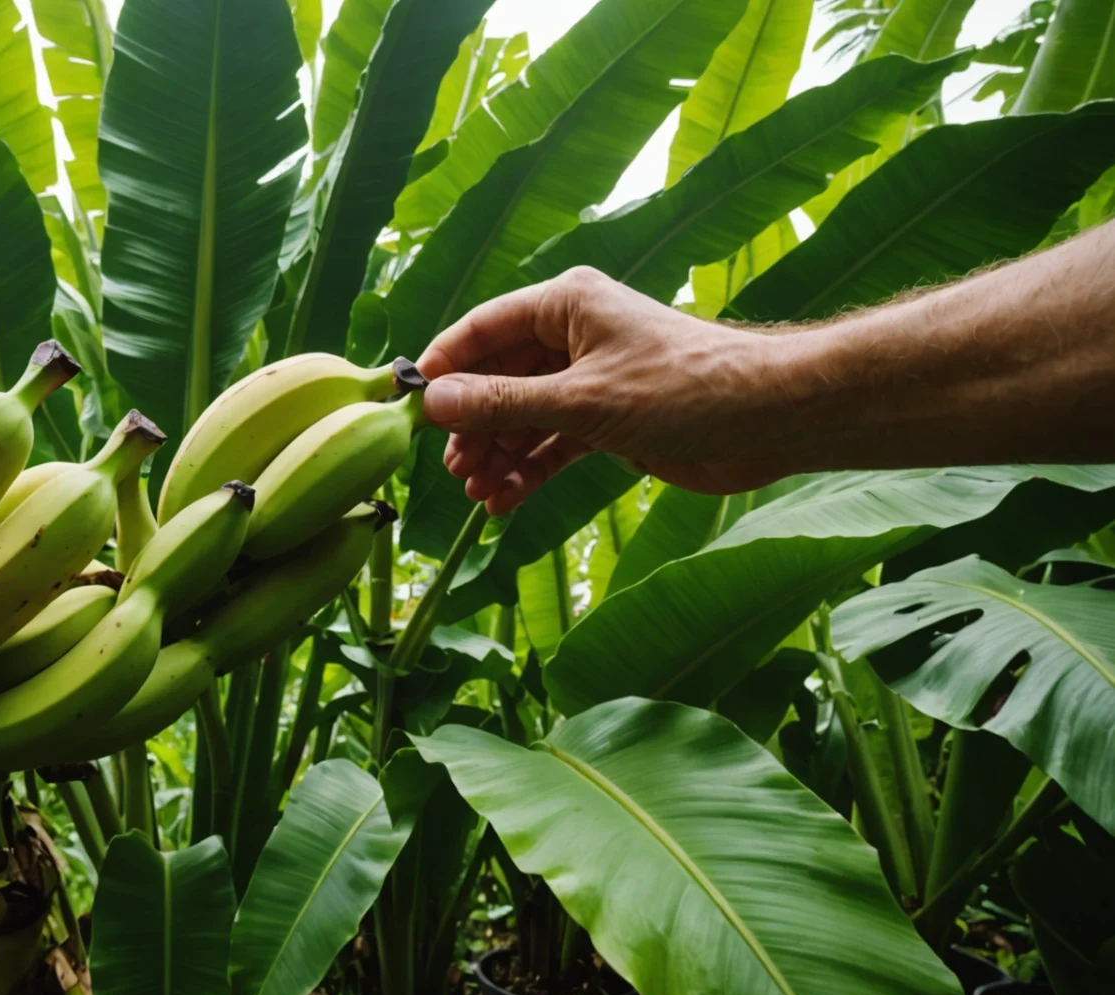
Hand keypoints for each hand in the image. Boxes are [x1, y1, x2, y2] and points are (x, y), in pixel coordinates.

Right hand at [416, 267, 801, 512]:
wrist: (770, 419)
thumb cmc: (684, 389)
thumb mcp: (580, 401)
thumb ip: (502, 404)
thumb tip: (433, 403)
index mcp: (565, 306)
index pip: (482, 330)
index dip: (444, 367)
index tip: (411, 407)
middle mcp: (574, 336)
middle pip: (498, 379)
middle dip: (473, 426)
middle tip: (454, 469)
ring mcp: (591, 380)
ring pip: (523, 417)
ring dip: (499, 455)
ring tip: (479, 494)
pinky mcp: (609, 420)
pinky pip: (552, 444)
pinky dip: (529, 470)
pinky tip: (505, 503)